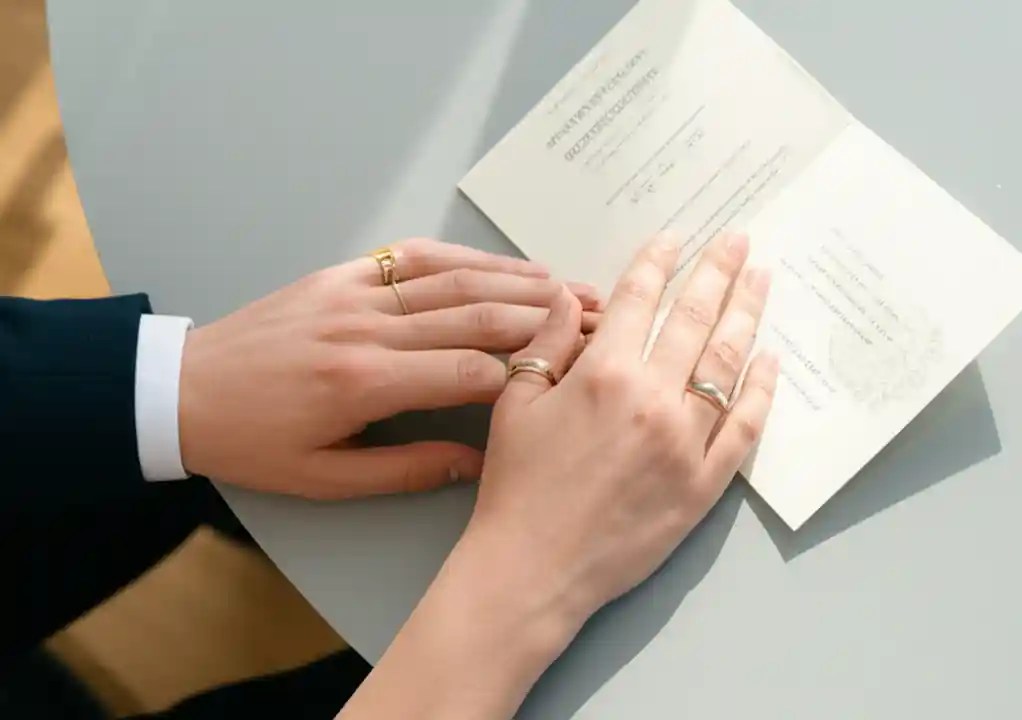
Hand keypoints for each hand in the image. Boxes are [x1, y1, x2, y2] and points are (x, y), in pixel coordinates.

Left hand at [178, 238, 600, 498]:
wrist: (180, 392)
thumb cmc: (254, 445)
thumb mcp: (328, 479)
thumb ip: (410, 470)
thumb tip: (482, 462)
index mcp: (365, 383)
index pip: (469, 371)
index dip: (526, 375)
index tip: (571, 380)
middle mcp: (367, 327)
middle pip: (475, 313)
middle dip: (546, 317)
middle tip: (600, 318)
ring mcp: (354, 291)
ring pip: (453, 277)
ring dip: (517, 280)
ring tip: (571, 286)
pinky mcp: (341, 273)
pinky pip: (413, 256)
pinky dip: (465, 256)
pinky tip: (502, 264)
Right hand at [337, 233, 777, 719]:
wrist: (534, 569)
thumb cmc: (517, 485)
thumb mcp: (516, 403)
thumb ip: (549, 342)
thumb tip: (573, 293)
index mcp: (604, 374)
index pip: (640, 299)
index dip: (658, 262)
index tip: (676, 237)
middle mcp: (653, 399)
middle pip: (696, 320)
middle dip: (718, 271)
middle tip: (739, 240)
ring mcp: (686, 442)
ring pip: (727, 365)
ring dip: (747, 315)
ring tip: (761, 280)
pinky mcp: (705, 483)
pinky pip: (744, 429)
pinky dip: (761, 391)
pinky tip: (769, 361)